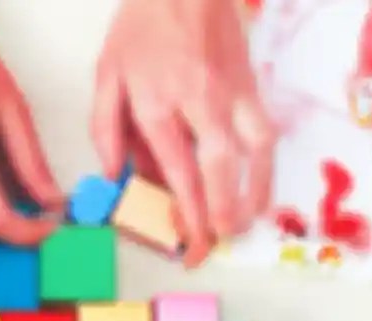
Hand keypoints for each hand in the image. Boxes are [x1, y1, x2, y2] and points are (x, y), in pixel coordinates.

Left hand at [94, 0, 275, 266]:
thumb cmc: (143, 26)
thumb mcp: (107, 73)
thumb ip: (106, 128)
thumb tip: (113, 176)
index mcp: (157, 99)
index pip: (176, 166)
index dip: (186, 208)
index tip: (188, 240)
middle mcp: (200, 100)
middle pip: (219, 165)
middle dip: (222, 211)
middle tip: (217, 243)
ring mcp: (233, 93)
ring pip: (255, 151)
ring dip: (254, 194)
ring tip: (244, 225)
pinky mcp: (253, 86)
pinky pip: (266, 133)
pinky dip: (266, 166)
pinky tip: (259, 188)